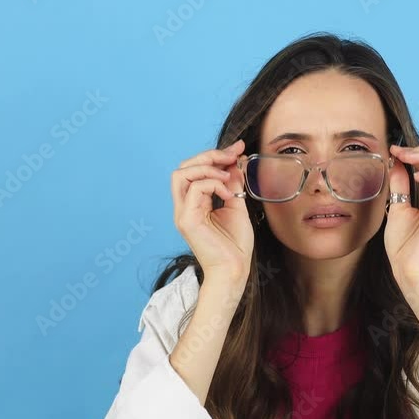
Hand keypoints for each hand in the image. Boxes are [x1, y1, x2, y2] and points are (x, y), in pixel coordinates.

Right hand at [171, 139, 252, 281]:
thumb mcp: (237, 206)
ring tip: (228, 177)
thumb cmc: (235, 245)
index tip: (237, 148)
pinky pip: (194, 189)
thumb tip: (234, 162)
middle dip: (208, 156)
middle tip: (232, 156)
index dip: (214, 155)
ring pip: (181, 174)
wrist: (235, 270)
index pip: (194, 170)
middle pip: (183, 168)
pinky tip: (229, 194)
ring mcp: (183, 213)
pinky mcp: (187, 220)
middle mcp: (184, 207)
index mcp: (194, 204)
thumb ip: (233, 184)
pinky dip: (214, 184)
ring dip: (208, 168)